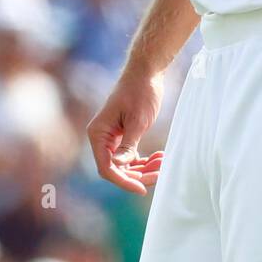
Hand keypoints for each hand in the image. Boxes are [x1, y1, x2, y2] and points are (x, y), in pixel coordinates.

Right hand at [87, 69, 164, 194]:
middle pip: (116, 168)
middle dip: (138, 174)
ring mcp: (112, 137)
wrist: (146, 71)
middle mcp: (101, 137)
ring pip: (125, 163)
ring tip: (163, 162)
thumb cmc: (141, 92)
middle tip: (161, 173)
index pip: (107, 167)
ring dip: (143, 167)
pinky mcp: (123, 134)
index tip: (143, 189)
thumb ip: (128, 145)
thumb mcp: (138, 121)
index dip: (123, 181)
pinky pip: (130, 154)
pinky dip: (144, 159)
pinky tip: (160, 157)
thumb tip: (119, 166)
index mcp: (98, 134)